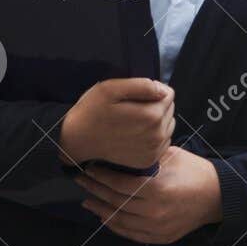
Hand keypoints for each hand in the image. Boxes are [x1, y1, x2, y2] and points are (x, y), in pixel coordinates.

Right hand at [58, 78, 174, 169]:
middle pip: (169, 109)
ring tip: (131, 122)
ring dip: (156, 120)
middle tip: (130, 109)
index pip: (168, 94)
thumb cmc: (92, 112)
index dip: (152, 90)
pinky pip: (163, 140)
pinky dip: (153, 135)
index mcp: (151, 116)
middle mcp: (157, 135)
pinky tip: (134, 134)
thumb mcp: (110, 89)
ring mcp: (154, 149)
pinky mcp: (149, 160)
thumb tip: (163, 90)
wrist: (76, 141)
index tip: (134, 96)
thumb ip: (142, 85)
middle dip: (155, 105)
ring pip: (168, 124)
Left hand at [76, 146, 223, 244]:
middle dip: (95, 189)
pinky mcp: (159, 237)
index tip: (89, 168)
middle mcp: (154, 210)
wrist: (219, 196)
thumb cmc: (195, 172)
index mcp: (157, 188)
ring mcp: (156, 227)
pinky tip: (105, 216)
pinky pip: (130, 233)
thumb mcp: (172, 156)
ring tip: (87, 200)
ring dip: (100, 209)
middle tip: (82, 181)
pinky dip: (114, 225)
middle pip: (115, 201)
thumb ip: (145, 158)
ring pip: (119, 220)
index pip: (119, 184)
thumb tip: (118, 152)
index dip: (101, 176)